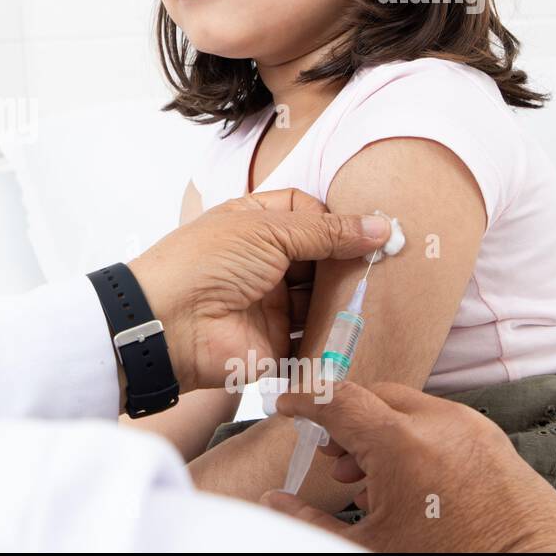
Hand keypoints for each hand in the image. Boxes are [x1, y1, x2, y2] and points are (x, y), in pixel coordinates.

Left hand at [128, 188, 391, 390]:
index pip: (306, 212)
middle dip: (349, 261)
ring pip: (323, 299)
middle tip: (385, 264)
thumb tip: (379, 227)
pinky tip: (364, 327)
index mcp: (254, 224)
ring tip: (381, 294)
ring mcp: (271, 304)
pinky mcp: (277, 343)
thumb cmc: (207, 262)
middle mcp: (264, 262)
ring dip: (346, 298)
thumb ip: (325, 231)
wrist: (170, 323)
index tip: (367, 229)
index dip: (334, 219)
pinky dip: (336, 336)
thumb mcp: (268, 231)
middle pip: (320, 257)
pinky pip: (314, 339)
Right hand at [261, 381, 555, 551]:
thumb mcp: (371, 546)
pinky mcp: (496, 443)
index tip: (289, 406)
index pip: (337, 400)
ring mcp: (474, 430)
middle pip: (374, 396)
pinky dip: (415, 439)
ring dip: (381, 430)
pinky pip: (443, 423)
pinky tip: (410, 483)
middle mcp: (441, 425)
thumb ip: (312, 519)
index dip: (304, 400)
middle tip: (330, 453)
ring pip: (409, 408)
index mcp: (403, 444)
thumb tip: (277, 503)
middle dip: (345, 419)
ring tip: (369, 477)